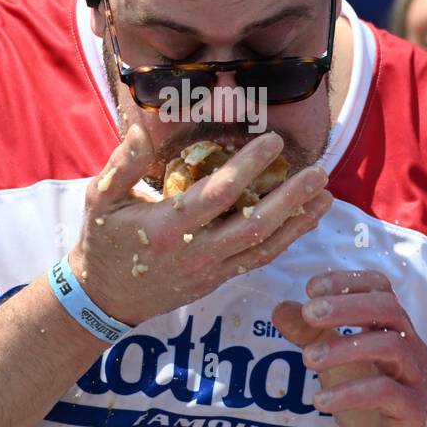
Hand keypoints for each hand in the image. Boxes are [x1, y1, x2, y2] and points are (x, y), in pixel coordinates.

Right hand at [72, 124, 333, 326]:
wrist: (105, 297)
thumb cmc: (103, 240)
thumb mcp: (100, 198)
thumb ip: (123, 164)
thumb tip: (143, 129)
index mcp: (167, 227)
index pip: (217, 195)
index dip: (248, 167)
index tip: (273, 141)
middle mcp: (195, 252)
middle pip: (254, 225)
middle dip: (290, 198)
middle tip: (318, 171)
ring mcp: (211, 270)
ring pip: (265, 247)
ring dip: (299, 221)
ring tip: (326, 194)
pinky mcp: (219, 280)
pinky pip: (260, 259)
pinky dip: (288, 239)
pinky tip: (306, 219)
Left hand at [273, 271, 426, 426]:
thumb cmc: (373, 402)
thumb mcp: (337, 364)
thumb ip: (311, 336)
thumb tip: (280, 309)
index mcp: (392, 328)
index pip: (380, 288)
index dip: (347, 282)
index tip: (311, 288)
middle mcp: (409, 345)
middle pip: (387, 308)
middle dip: (346, 306)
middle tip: (308, 313)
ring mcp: (415, 376)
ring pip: (390, 347)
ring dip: (344, 348)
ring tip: (306, 360)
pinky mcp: (413, 410)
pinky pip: (386, 393)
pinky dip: (350, 393)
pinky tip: (319, 401)